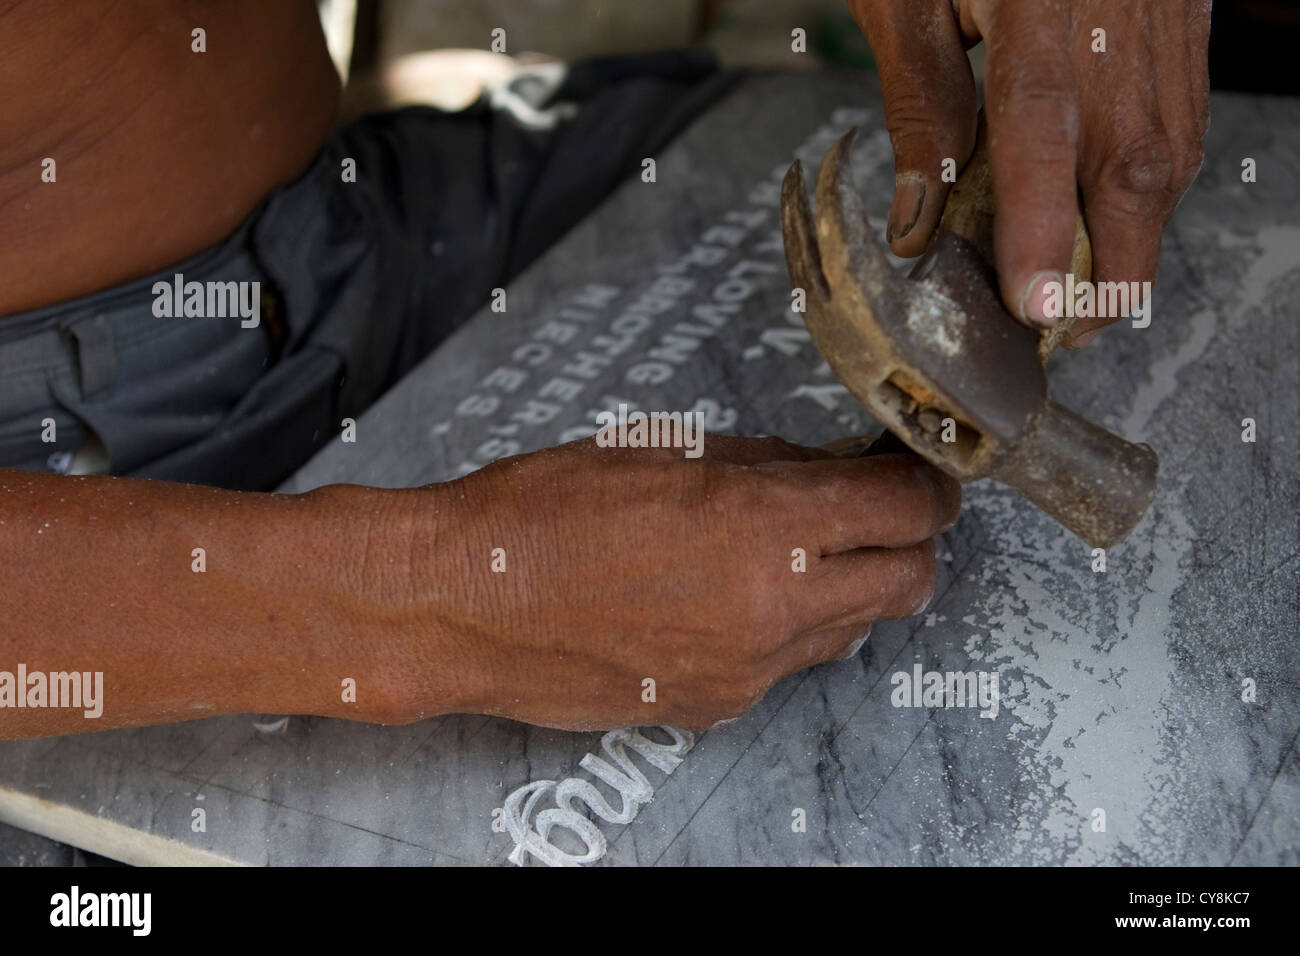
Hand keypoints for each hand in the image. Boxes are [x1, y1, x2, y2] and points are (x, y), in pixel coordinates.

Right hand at [398, 436, 959, 730]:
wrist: (464, 605)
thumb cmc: (543, 512)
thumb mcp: (663, 449)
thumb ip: (766, 463)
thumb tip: (828, 467)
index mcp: (766, 526)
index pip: (907, 509)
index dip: (925, 483)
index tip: (916, 470)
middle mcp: (775, 608)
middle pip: (910, 581)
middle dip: (907, 540)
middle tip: (872, 509)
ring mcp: (751, 669)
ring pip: (855, 629)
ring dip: (849, 586)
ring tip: (791, 549)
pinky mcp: (718, 704)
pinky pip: (790, 664)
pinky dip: (789, 626)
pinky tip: (733, 594)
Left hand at [847, 0, 1210, 345]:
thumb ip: (920, 106)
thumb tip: (919, 218)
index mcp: (1038, 1)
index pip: (1041, 133)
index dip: (1039, 229)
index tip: (1036, 308)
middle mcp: (1116, 12)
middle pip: (1134, 163)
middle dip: (1108, 266)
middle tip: (1071, 330)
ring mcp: (1162, 15)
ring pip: (1170, 150)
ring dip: (1135, 234)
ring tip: (1089, 292)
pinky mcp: (1182, 18)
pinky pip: (1183, 116)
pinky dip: (1154, 180)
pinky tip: (1119, 212)